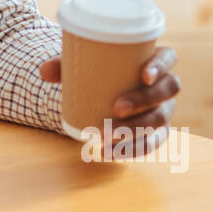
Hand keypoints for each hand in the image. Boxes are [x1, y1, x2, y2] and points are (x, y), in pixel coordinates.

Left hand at [38, 46, 180, 155]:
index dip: (161, 66)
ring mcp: (164, 110)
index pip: (169, 58)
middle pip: (167, 91)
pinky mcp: (156, 133)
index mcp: (154, 61)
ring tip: (105, 136)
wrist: (106, 95)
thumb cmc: (99, 73)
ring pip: (159, 121)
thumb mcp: (84, 64)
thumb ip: (64, 65)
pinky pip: (150, 144)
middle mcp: (165, 86)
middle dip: (143, 100)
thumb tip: (44, 71)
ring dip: (133, 130)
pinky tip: (108, 153)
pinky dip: (129, 151)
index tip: (144, 75)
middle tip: (116, 108)